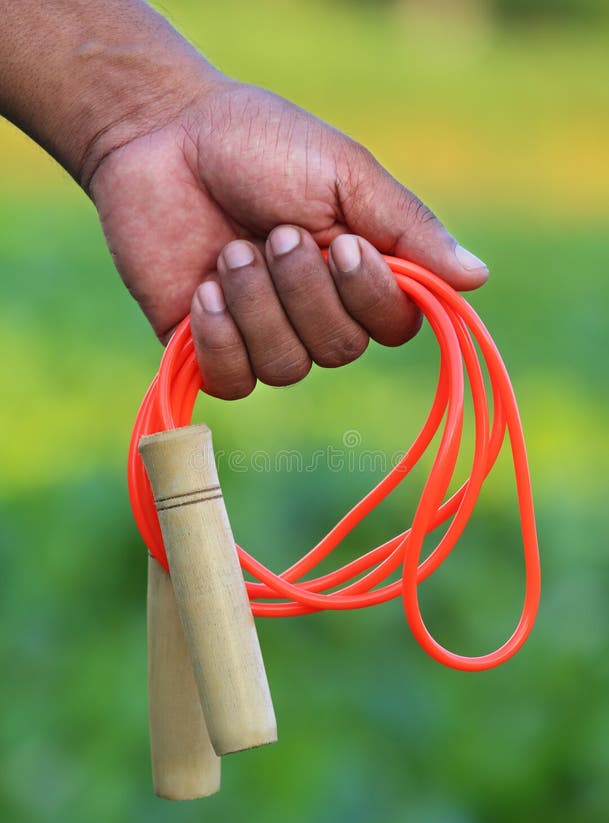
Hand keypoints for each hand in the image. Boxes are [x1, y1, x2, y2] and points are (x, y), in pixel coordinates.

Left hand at [90, 77, 488, 398]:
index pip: (396, 324)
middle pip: (341, 350)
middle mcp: (316, 311)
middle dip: (304, 292)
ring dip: (257, 305)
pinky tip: (203, 291)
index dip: (371, 298)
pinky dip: (220, 338)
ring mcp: (262, 333)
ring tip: (230, 249)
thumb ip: (406, 228)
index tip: (344, 246)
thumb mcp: (344, 174)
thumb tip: (477, 278)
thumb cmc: (258, 144)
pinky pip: (234, 381)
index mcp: (358, 270)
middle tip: (274, 233)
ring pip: (287, 368)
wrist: (160, 137)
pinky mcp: (210, 349)